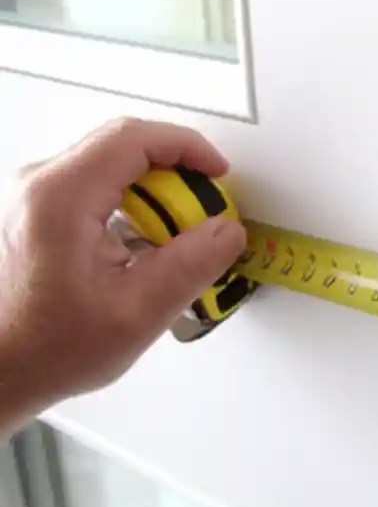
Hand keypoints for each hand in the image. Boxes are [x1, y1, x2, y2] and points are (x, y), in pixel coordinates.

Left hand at [0, 118, 245, 435]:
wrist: (1, 369)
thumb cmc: (44, 348)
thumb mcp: (136, 313)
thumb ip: (190, 266)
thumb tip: (226, 231)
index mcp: (60, 199)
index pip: (135, 138)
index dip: (188, 147)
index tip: (216, 174)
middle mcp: (41, 187)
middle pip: (125, 148)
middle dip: (176, 178)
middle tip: (199, 220)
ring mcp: (37, 197)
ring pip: (114, 168)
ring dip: (155, 197)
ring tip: (171, 245)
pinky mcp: (41, 211)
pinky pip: (99, 188)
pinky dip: (134, 208)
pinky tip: (144, 251)